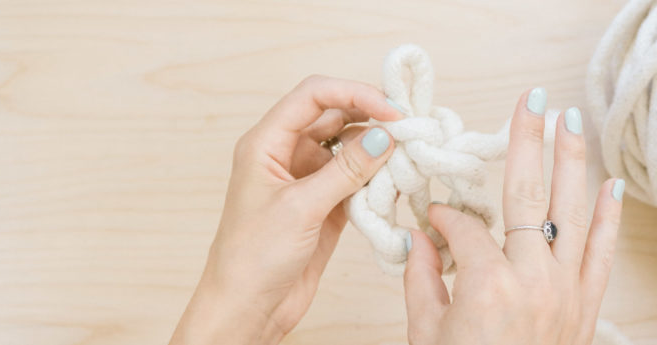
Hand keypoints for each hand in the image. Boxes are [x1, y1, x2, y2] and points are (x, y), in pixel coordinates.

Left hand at [169, 75, 402, 344]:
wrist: (247, 308)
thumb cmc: (252, 258)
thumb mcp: (301, 208)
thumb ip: (345, 170)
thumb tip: (384, 136)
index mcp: (266, 143)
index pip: (313, 96)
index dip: (353, 94)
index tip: (390, 109)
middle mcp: (287, 153)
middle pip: (335, 116)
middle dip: (371, 117)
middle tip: (409, 128)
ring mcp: (307, 178)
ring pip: (349, 147)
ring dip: (377, 149)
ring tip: (406, 156)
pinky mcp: (324, 203)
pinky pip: (355, 178)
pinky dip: (376, 177)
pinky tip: (394, 182)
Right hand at [403, 89, 624, 344]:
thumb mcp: (425, 332)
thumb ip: (422, 278)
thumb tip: (420, 239)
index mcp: (486, 285)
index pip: (463, 227)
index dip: (443, 216)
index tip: (433, 216)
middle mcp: (532, 278)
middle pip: (527, 194)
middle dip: (526, 142)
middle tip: (530, 102)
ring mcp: (565, 290)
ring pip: (571, 211)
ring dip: (571, 162)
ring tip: (570, 121)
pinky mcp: (585, 305)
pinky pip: (601, 251)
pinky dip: (608, 216)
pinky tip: (611, 182)